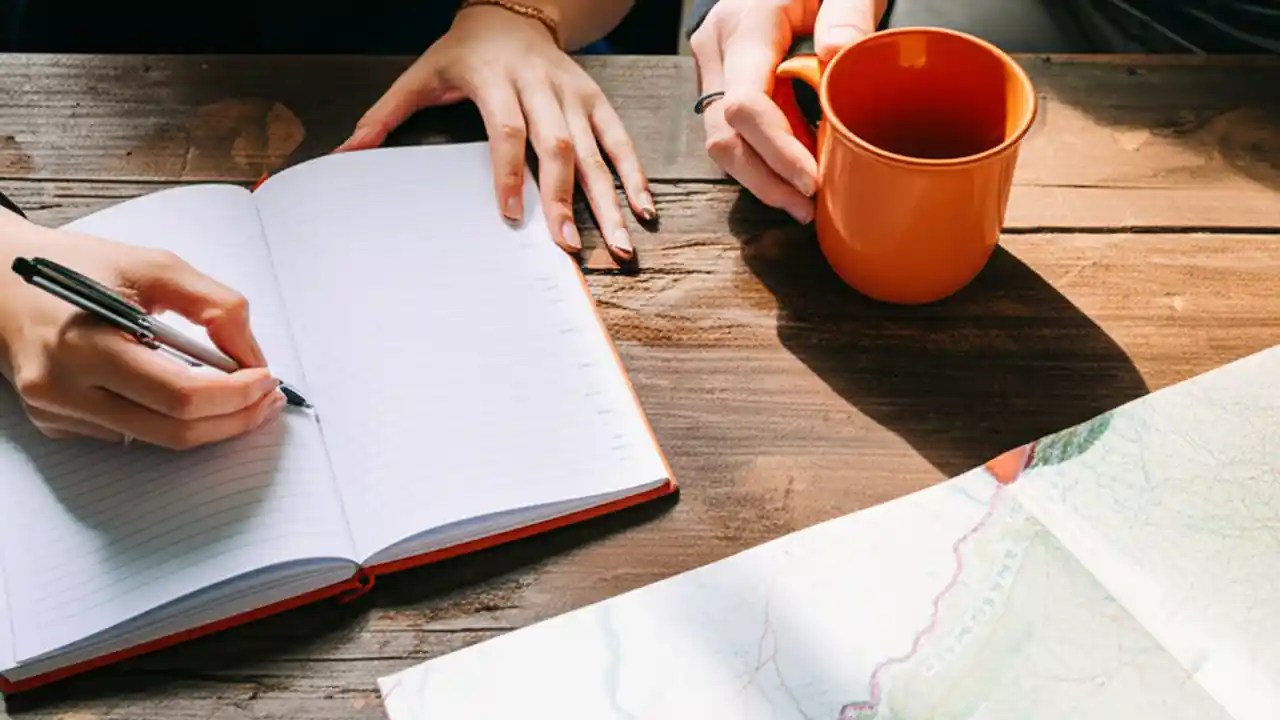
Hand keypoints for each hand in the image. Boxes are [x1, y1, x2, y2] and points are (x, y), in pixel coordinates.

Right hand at [0, 215, 284, 449]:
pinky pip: (129, 434)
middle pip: (174, 430)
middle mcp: (63, 387)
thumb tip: (251, 355)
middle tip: (267, 399)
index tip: (267, 379)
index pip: (181, 395)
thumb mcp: (152, 265)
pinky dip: (168, 419)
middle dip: (235, 418)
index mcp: (86, 343)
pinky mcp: (55, 423)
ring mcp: (55, 412)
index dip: (237, 395)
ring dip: (209, 424)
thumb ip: (213, 305)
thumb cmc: (78, 266)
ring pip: (156, 440)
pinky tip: (182, 393)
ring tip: (240, 396)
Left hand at [337, 5, 653, 260]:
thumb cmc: (463, 51)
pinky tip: (642, 209)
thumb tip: (346, 152)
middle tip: (566, 245)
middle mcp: (541, 85)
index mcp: (494, 79)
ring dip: (607, 200)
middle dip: (564, 198)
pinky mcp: (595, 100)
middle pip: (557, 146)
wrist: (511, 10)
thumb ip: (386, 115)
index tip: (512, 215)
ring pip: (594, 150)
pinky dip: (633, 174)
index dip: (510, 173)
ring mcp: (573, 93)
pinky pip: (619, 139)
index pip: (507, 130)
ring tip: (618, 245)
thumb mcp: (421, 74)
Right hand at [690, 0, 882, 222]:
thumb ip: (847, 13)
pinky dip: (763, 160)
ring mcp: (713, 70)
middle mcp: (717, 50)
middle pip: (723, 134)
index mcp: (745, 24)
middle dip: (765, 179)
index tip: (811, 181)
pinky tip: (795, 174)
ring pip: (722, 142)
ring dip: (762, 178)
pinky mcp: (721, 86)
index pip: (745, 103)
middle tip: (807, 208)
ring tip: (804, 203)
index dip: (775, 151)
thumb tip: (838, 54)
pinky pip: (734, 134)